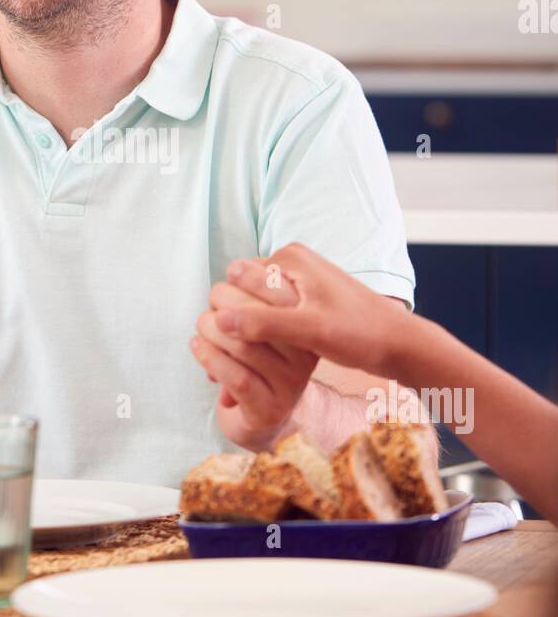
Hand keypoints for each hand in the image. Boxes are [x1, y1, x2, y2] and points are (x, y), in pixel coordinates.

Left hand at [190, 276, 317, 450]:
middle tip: (211, 305)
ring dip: (212, 331)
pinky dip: (211, 358)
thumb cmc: (256, 361)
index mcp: (308, 327)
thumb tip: (230, 281)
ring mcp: (290, 385)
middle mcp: (305, 356)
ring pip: (244, 347)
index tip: (231, 275)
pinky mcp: (270, 409)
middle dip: (227, 302)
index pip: (285, 295)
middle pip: (262, 318)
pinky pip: (237, 377)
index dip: (253, 279)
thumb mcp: (260, 327)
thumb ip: (252, 303)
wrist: (262, 413)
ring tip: (201, 327)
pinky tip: (198, 346)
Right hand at [209, 243, 408, 379]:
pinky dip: (266, 332)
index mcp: (288, 257)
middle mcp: (289, 260)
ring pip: (255, 304)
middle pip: (242, 291)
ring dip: (252, 330)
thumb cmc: (359, 334)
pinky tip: (269, 357)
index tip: (240, 345)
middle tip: (248, 356)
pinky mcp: (304, 295)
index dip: (232, 314)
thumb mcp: (310, 331)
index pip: (234, 280)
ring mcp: (297, 277)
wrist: (397, 343)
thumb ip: (264, 323)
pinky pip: (271, 311)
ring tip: (258, 359)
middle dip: (240, 322)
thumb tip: (218, 319)